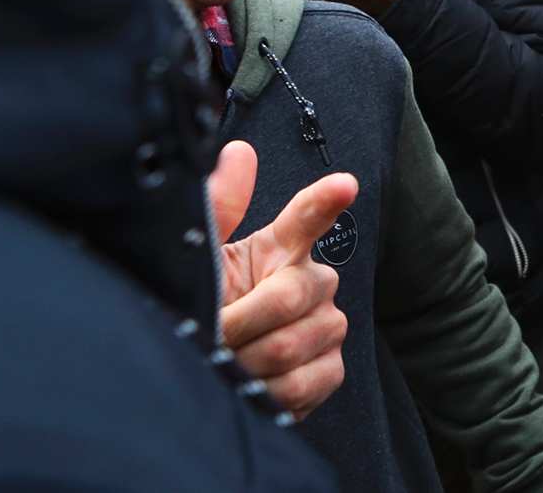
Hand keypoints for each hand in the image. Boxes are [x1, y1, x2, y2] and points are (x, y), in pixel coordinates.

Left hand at [207, 142, 357, 419]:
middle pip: (290, 296)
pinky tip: (255, 386)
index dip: (326, 201)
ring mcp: (328, 326)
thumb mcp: (198, 265)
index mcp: (280, 250)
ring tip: (227, 364)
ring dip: (247, 363)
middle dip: (240, 324)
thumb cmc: (204, 313)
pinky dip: (269, 391)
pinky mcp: (331, 369)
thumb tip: (238, 152)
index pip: (309, 217)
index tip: (344, 184)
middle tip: (212, 338)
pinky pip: (306, 381)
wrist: (204, 373)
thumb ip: (216, 211)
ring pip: (293, 343)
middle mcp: (314, 283)